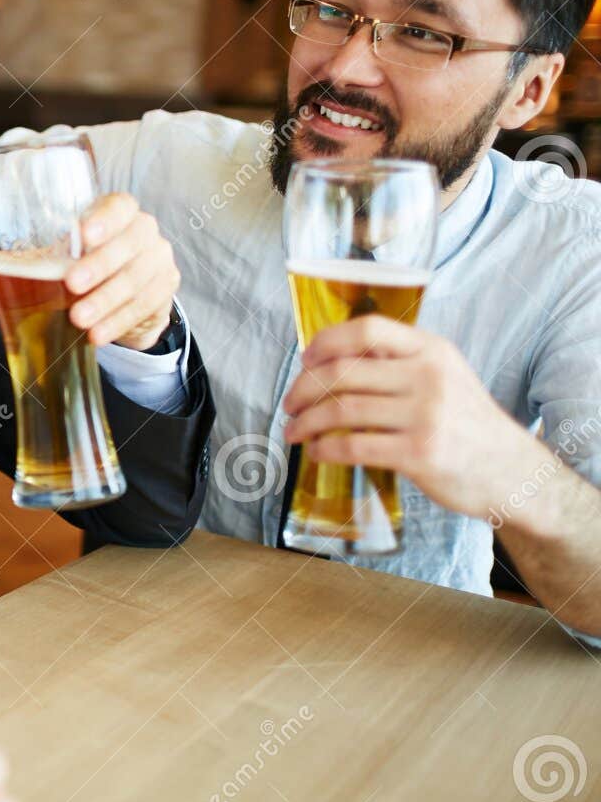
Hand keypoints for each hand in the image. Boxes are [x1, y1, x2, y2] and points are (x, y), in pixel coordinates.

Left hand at [0, 192, 178, 350]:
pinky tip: (97, 335)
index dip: (105, 218)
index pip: (119, 206)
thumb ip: (20, 262)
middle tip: (72, 285)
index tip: (83, 235)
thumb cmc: (82, 267)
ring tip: (79, 320)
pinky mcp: (164, 291)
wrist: (123, 297)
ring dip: (107, 301)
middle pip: (130, 243)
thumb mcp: (54, 260)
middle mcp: (142, 231)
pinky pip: (145, 306)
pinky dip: (118, 322)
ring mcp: (158, 260)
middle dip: (100, 266)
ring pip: (138, 279)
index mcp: (114, 213)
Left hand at [282, 316, 538, 518]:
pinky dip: (324, 449)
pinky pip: (353, 446)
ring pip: (341, 410)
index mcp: (431, 350)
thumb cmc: (468, 425)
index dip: (326, 342)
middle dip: (303, 388)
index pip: (368, 329)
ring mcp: (425, 415)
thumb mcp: (445, 377)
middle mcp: (428, 376)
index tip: (305, 361)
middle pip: (343, 371)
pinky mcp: (419, 453)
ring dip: (306, 422)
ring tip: (294, 431)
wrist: (513, 472)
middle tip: (290, 404)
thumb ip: (399, 364)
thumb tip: (332, 362)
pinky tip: (316, 452)